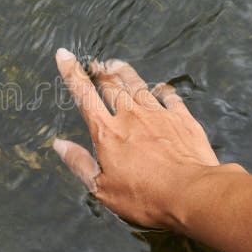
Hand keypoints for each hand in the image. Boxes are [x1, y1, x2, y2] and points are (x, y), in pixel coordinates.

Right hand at [52, 48, 245, 229]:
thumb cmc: (144, 196)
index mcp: (107, 132)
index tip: (63, 55)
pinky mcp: (182, 119)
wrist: (192, 193)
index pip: (83, 95)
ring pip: (137, 85)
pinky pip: (169, 96)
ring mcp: (158, 114)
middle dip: (100, 71)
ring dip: (125, 73)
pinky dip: (161, 90)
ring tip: (117, 65)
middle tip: (97, 64)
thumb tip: (59, 145)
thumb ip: (79, 163)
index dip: (71, 72)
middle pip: (111, 84)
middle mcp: (130, 116)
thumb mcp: (102, 188)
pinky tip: (159, 89)